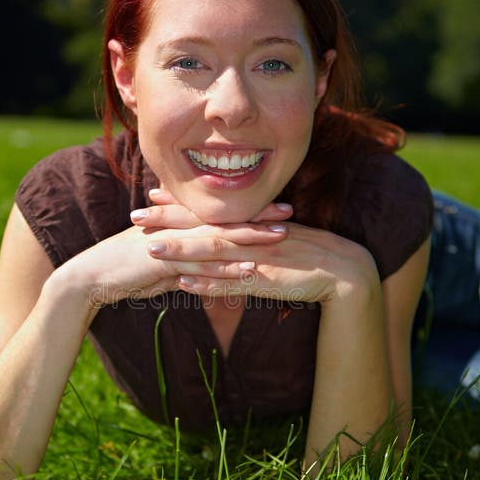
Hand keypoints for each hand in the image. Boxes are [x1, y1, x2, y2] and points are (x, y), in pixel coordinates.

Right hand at [52, 190, 290, 312]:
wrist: (92, 277)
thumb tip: (198, 265)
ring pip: (216, 239)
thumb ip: (180, 256)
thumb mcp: (157, 258)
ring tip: (280, 238)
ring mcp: (170, 244)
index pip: (218, 213)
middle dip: (257, 216)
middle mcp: (176, 227)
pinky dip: (225, 269)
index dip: (248, 209)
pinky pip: (200, 266)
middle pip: (223, 220)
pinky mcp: (163, 262)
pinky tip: (249, 271)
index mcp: (176, 223)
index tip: (276, 206)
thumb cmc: (124, 269)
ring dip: (250, 239)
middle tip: (290, 213)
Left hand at [140, 194, 378, 305]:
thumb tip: (227, 233)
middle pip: (203, 224)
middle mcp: (250, 235)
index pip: (210, 209)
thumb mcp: (275, 237)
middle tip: (135, 214)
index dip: (180, 203)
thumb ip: (249, 235)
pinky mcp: (266, 280)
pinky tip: (184, 283)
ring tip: (149, 248)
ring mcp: (257, 257)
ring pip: (213, 251)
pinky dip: (208, 282)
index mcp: (251, 222)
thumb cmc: (309, 255)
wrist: (343, 270)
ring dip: (180, 250)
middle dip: (168, 220)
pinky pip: (232, 282)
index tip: (151, 195)